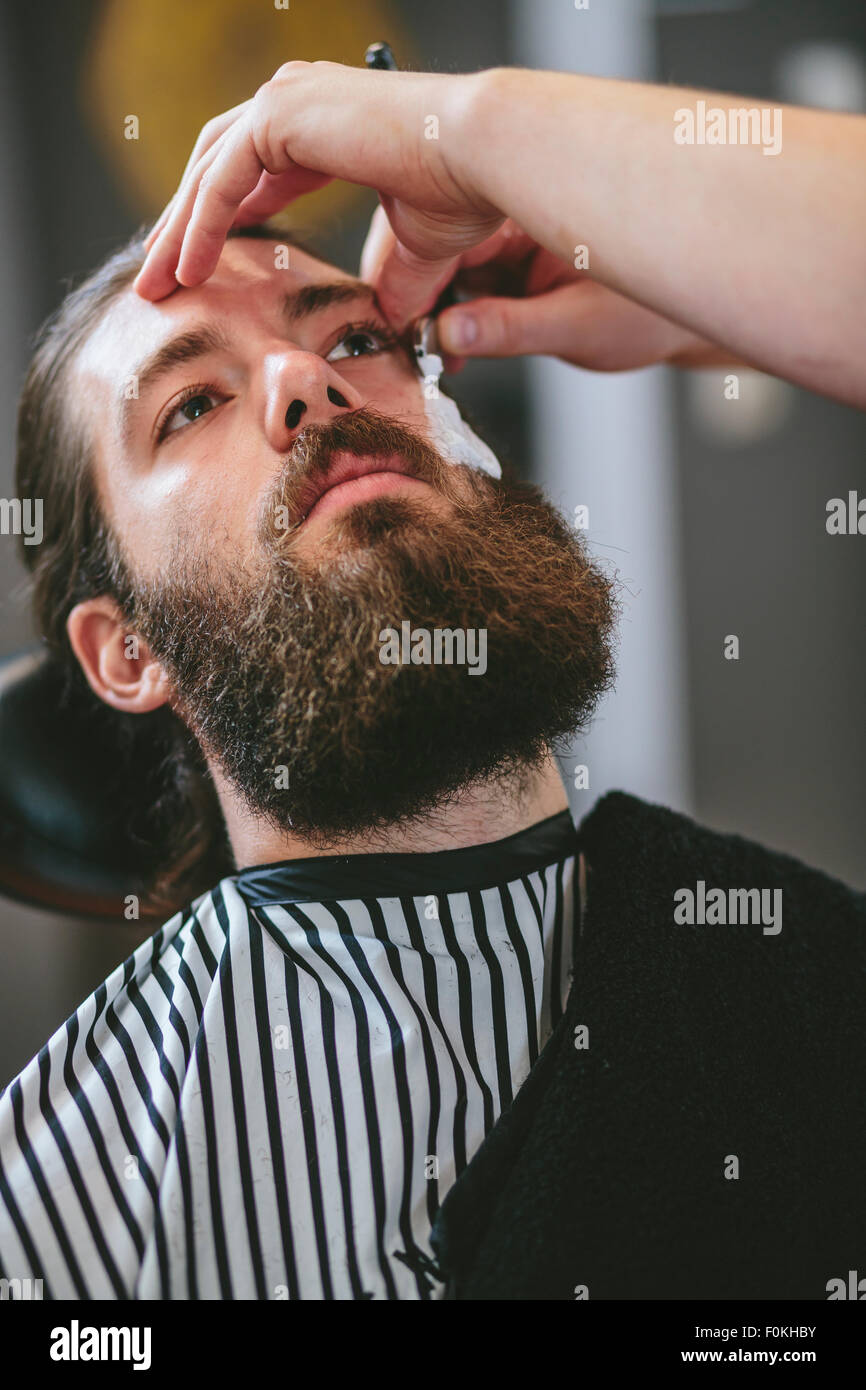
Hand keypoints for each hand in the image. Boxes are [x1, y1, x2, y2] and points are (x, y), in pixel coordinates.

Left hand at [134, 60, 504, 303]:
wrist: (482, 161)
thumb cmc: (465, 197)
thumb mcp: (411, 254)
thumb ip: (387, 283)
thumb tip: (390, 328)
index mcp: (323, 123)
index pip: (248, 172)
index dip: (217, 223)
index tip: (196, 272)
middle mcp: (299, 99)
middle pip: (215, 166)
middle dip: (182, 227)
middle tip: (158, 280)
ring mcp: (287, 99)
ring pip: (208, 171)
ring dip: (178, 232)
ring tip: (158, 285)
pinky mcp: (281, 114)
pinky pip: (221, 180)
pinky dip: (199, 226)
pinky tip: (188, 269)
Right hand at [363, 214, 725, 373]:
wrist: (684, 327)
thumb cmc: (654, 319)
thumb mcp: (579, 329)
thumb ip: (510, 331)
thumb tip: (448, 334)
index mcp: (532, 209)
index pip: (447, 228)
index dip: (408, 274)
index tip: (388, 321)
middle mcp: (517, 216)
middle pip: (434, 242)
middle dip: (411, 290)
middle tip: (402, 344)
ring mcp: (513, 242)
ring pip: (444, 266)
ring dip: (428, 307)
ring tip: (430, 354)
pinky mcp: (513, 267)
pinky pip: (466, 285)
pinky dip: (452, 315)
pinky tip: (451, 348)